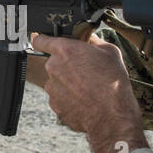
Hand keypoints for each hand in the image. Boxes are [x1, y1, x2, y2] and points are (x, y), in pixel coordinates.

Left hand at [32, 32, 147, 152]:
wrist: (111, 114)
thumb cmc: (112, 82)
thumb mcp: (109, 51)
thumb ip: (92, 41)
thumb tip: (88, 38)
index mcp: (64, 50)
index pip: (40, 40)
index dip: (43, 40)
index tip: (45, 42)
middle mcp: (53, 67)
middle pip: (53, 62)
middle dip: (66, 65)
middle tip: (85, 71)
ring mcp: (52, 87)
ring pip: (57, 81)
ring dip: (68, 82)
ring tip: (88, 88)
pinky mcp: (54, 104)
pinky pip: (59, 97)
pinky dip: (69, 98)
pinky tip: (85, 99)